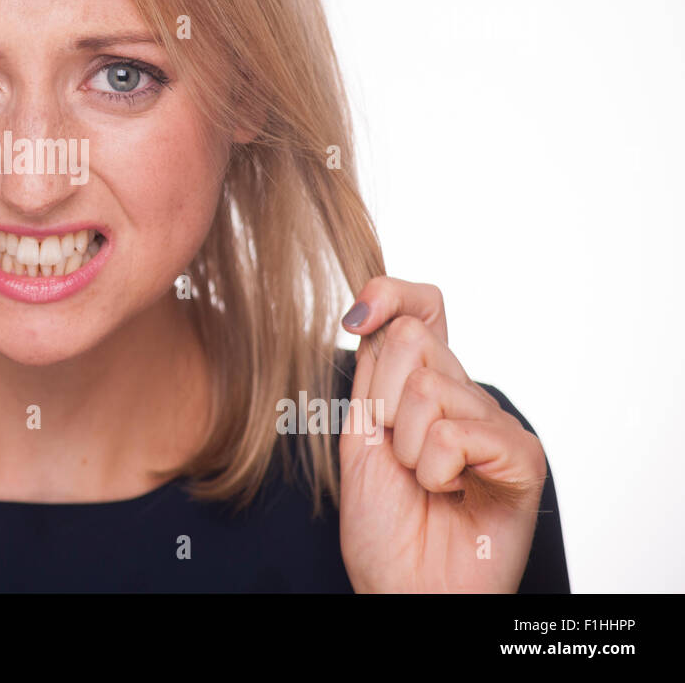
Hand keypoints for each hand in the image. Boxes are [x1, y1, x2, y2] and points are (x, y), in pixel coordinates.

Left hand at [337, 276, 547, 592]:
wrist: (404, 586)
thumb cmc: (383, 521)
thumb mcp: (360, 432)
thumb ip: (372, 370)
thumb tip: (372, 308)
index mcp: (424, 383)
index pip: (421, 306)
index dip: (389, 292)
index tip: (356, 318)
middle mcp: (465, 394)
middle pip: (413, 338)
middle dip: (381, 400)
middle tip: (395, 453)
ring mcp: (496, 423)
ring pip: (429, 388)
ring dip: (405, 446)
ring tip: (423, 483)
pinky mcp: (522, 457)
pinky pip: (457, 432)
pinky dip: (435, 470)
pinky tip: (450, 494)